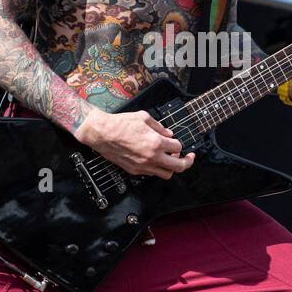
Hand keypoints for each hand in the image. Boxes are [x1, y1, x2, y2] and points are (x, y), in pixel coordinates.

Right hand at [73, 108, 195, 178]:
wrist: (102, 133)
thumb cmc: (120, 124)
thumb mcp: (144, 117)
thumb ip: (159, 127)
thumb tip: (168, 134)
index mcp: (156, 142)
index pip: (177, 147)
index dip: (178, 143)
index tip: (175, 141)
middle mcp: (151, 157)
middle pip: (178, 166)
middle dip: (187, 162)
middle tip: (189, 157)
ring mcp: (143, 166)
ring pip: (166, 174)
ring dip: (172, 167)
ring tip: (171, 160)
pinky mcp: (134, 170)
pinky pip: (152, 174)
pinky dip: (157, 168)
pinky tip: (155, 160)